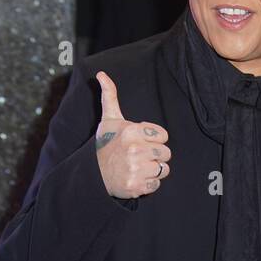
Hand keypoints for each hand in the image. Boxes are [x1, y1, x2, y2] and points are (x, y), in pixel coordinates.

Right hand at [94, 71, 170, 198]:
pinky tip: (137, 178)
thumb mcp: (109, 120)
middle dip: (155, 155)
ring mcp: (136, 169)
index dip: (155, 139)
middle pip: (166, 153)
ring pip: (163, 169)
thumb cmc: (105, 145)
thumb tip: (101, 74)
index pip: (164, 136)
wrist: (93, 174)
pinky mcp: (137, 186)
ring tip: (139, 167)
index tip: (142, 142)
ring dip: (154, 170)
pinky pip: (156, 184)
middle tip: (140, 156)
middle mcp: (134, 150)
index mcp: (132, 131)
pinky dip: (149, 184)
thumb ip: (110, 96)